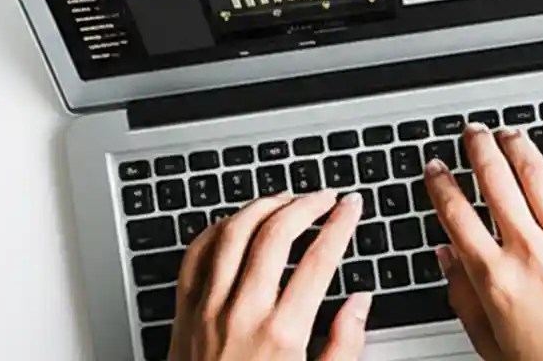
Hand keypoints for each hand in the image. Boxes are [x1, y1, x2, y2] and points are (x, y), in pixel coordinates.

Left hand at [168, 190, 372, 359]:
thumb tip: (359, 303)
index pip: (318, 258)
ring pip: (233, 233)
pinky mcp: (182, 313)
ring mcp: (207, 310)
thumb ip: (344, 345)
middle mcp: (242, 314)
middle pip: (275, 234)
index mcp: (281, 335)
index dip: (340, 224)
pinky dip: (218, 228)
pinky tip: (238, 224)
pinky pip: (196, 254)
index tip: (351, 207)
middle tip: (324, 197)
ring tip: (286, 199)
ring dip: (263, 206)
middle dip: (306, 204)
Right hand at [425, 124, 542, 360]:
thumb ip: (465, 298)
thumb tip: (447, 257)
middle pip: (495, 182)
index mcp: (496, 279)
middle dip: (478, 149)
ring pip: (539, 176)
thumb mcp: (491, 345)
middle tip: (471, 132)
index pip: (457, 215)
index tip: (435, 168)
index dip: (441, 184)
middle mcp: (531, 253)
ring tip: (509, 132)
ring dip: (520, 146)